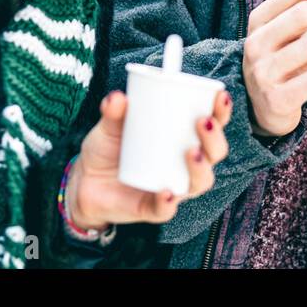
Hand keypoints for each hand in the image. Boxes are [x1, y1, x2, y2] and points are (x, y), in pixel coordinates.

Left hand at [67, 89, 232, 229]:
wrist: (84, 182)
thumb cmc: (108, 148)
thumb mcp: (109, 126)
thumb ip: (113, 111)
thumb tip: (117, 97)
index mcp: (182, 138)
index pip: (212, 125)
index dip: (221, 112)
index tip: (220, 97)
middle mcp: (185, 165)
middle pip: (213, 154)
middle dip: (214, 138)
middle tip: (203, 121)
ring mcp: (172, 187)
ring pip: (199, 182)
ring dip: (201, 168)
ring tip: (192, 152)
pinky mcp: (152, 209)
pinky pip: (166, 210)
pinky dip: (167, 202)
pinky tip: (166, 192)